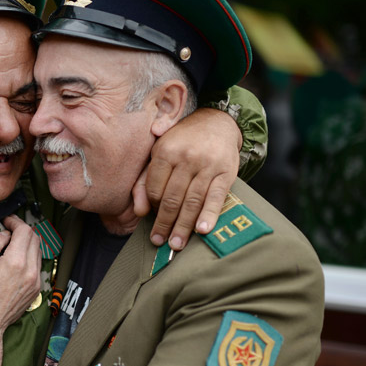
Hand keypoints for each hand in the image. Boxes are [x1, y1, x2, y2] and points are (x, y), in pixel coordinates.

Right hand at [0, 216, 41, 365]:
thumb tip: (4, 234)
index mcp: (16, 262)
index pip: (25, 230)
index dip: (15, 222)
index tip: (6, 222)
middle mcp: (31, 270)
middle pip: (35, 238)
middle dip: (22, 231)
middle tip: (8, 231)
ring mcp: (36, 281)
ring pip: (38, 251)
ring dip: (26, 244)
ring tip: (10, 247)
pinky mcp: (36, 289)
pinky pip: (36, 265)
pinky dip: (28, 258)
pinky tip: (14, 263)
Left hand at [132, 107, 241, 249]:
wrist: (218, 122)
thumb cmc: (182, 142)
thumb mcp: (159, 153)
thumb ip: (145, 181)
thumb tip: (139, 212)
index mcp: (165, 151)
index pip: (154, 188)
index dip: (152, 207)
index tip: (152, 219)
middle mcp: (186, 157)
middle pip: (172, 198)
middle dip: (164, 223)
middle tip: (159, 242)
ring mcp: (207, 165)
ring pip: (192, 201)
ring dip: (184, 226)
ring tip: (177, 244)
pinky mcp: (226, 172)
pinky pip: (216, 197)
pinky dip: (209, 215)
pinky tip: (202, 230)